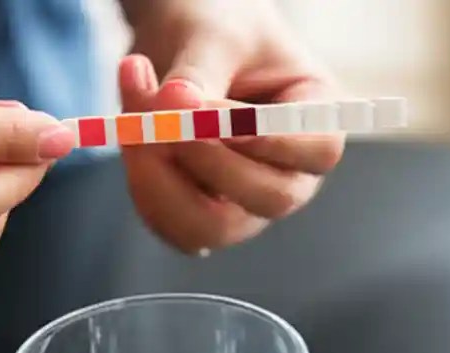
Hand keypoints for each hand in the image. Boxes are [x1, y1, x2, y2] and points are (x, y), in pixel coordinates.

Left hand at [120, 0, 344, 253]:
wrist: (184, 39)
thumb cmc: (219, 28)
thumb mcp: (214, 34)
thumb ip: (200, 71)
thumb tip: (177, 105)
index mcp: (317, 122)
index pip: (318, 151)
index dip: (272, 141)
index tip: (215, 113)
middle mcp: (289, 174)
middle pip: (267, 199)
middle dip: (207, 159)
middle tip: (161, 110)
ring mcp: (245, 202)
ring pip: (210, 226)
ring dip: (160, 173)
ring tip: (136, 103)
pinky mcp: (199, 212)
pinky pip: (168, 223)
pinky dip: (141, 179)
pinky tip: (131, 127)